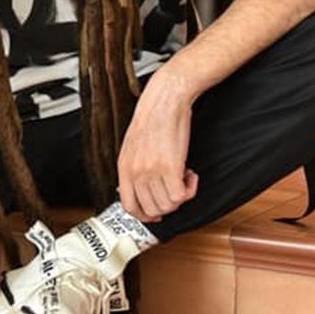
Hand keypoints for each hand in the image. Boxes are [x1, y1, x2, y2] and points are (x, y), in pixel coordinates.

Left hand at [116, 66, 198, 221]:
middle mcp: (136, 172)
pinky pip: (181, 196)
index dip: (145, 215)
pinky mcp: (170, 167)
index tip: (157, 212)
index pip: (129, 206)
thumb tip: (139, 187)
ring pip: (168, 205)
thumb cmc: (153, 116)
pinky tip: (190, 174)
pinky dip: (190, 189)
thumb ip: (133, 167)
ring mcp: (152, 171)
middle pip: (152, 210)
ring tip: (183, 177)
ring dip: (181, 195)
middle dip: (167, 205)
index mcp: (124, 167)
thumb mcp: (132, 144)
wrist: (165, 98)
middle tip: (175, 188)